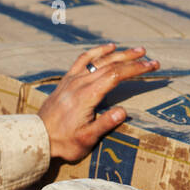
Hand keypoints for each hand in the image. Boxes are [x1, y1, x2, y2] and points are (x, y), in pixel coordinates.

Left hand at [38, 44, 158, 162]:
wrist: (37, 138)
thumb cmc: (64, 142)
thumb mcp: (86, 139)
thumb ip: (104, 124)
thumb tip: (124, 112)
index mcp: (87, 96)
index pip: (115, 75)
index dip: (135, 69)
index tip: (151, 66)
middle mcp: (80, 83)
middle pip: (110, 64)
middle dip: (133, 60)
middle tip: (152, 59)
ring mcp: (72, 80)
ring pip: (99, 60)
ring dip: (119, 53)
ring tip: (137, 51)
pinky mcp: (66, 81)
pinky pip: (83, 60)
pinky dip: (97, 51)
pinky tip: (108, 47)